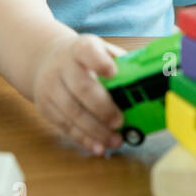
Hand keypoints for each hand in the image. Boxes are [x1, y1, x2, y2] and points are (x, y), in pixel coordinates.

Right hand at [31, 33, 126, 155]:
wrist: (46, 60)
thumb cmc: (84, 60)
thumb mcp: (101, 51)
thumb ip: (121, 65)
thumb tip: (150, 84)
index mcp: (80, 48)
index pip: (87, 51)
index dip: (99, 62)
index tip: (113, 72)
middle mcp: (62, 66)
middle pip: (81, 88)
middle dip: (102, 108)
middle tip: (120, 122)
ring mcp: (50, 87)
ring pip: (72, 112)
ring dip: (96, 131)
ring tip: (115, 141)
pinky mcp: (45, 107)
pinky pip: (64, 126)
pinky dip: (83, 139)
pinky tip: (99, 147)